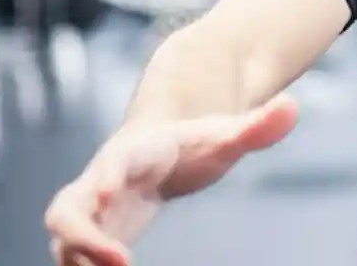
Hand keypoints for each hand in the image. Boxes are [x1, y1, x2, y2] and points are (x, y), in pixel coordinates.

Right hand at [44, 94, 298, 265]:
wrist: (160, 145)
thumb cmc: (191, 142)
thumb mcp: (225, 134)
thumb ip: (257, 125)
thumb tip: (293, 106)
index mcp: (136, 153)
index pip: (114, 162)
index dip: (107, 176)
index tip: (108, 195)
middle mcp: (101, 181)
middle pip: (66, 208)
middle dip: (81, 235)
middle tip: (120, 264)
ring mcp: (91, 210)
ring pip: (63, 238)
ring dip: (79, 262)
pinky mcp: (93, 234)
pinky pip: (74, 258)